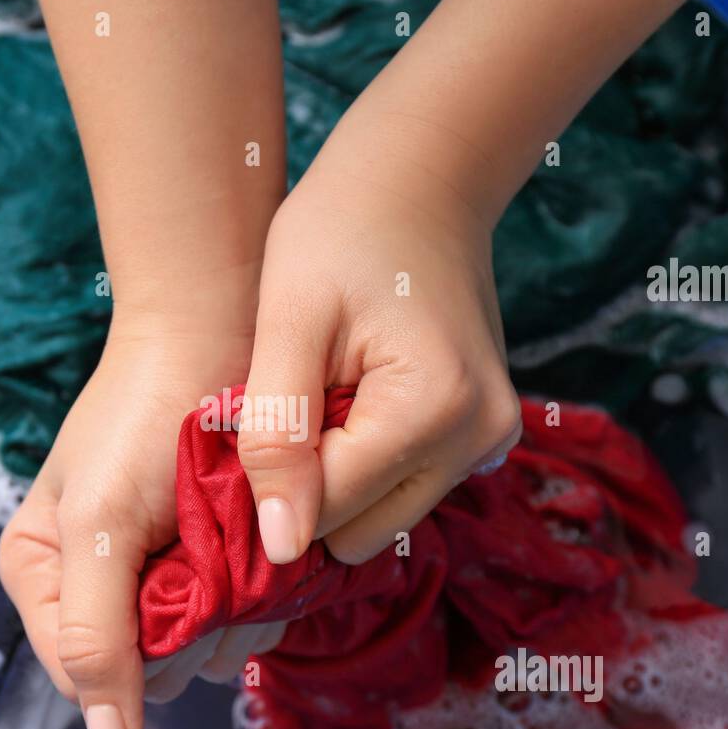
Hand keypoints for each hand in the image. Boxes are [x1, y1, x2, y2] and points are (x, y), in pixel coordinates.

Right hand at [0, 325, 284, 728]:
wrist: (208, 337)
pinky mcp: (215, 562)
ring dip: (233, 612)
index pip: (88, 674)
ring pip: (205, 650)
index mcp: (43, 576)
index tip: (168, 586)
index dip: (135, 651)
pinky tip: (262, 550)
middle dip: (189, 628)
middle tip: (206, 558)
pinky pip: (242, 618)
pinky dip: (261, 595)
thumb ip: (94, 635)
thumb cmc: (139, 421)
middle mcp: (99, 586)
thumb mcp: (98, 525)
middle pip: (151, 669)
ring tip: (234, 542)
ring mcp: (161, 576)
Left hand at [239, 135, 521, 566]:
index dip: (267, 486)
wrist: (418, 180)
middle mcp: (480, 440)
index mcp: (436, 408)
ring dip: (333, 479)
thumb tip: (280, 548)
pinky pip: (400, 490)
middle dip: (304, 489)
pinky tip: (344, 404)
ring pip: (378, 519)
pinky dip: (362, 466)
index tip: (238, 435)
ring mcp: (489, 443)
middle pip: (357, 531)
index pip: (327, 510)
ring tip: (316, 400)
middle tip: (280, 410)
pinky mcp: (480, 439)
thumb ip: (278, 435)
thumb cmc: (341, 231)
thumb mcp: (288, 321)